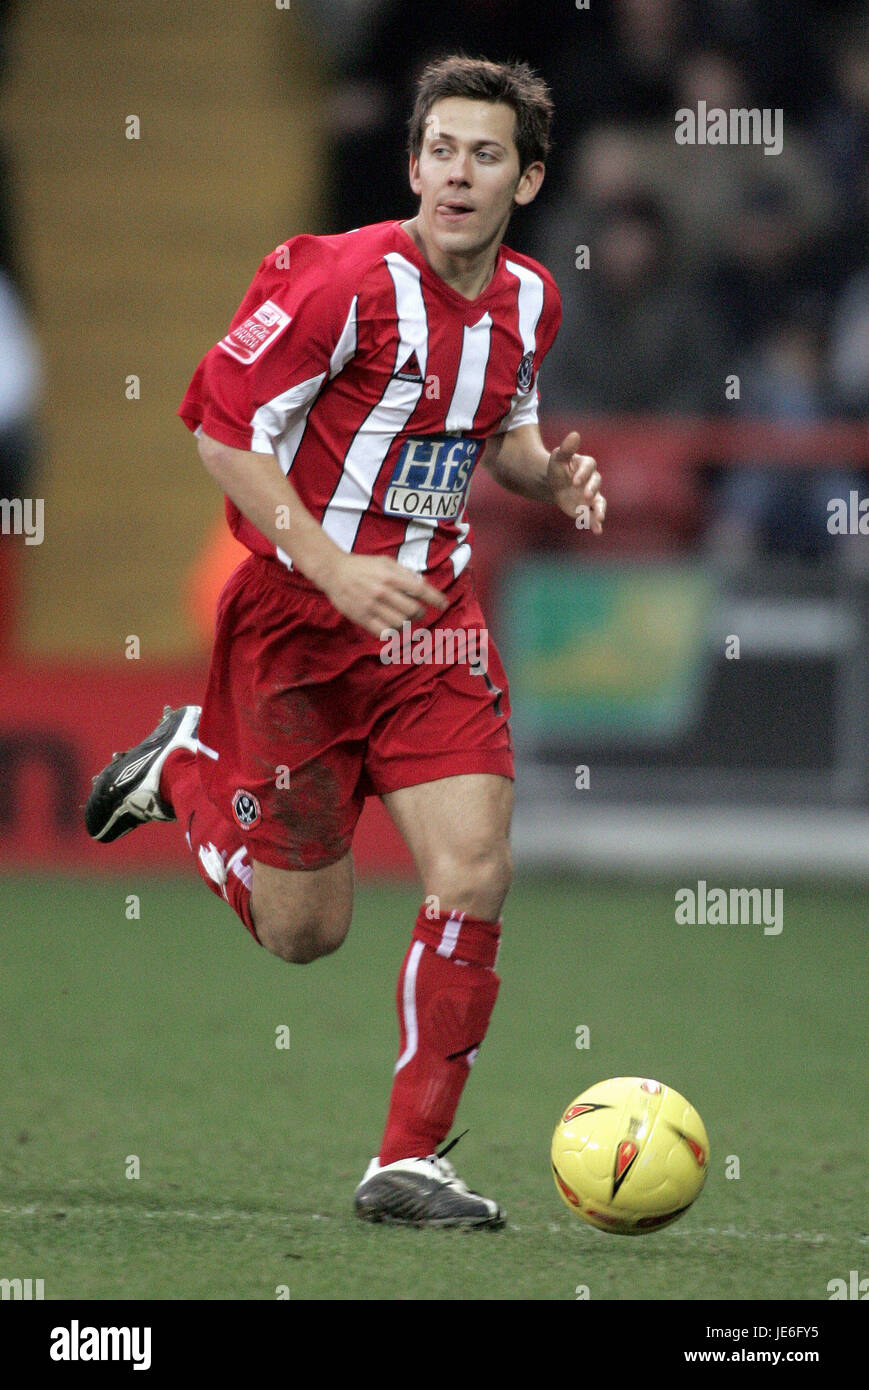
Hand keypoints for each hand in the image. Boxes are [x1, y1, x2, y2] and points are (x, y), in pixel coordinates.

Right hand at [320, 552, 447, 637]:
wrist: (333, 571)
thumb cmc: (362, 566)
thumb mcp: (385, 562)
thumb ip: (404, 573)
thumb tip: (422, 585)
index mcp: (391, 576)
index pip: (421, 590)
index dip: (436, 599)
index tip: (444, 604)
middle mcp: (383, 592)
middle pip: (413, 610)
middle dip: (420, 613)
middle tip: (418, 612)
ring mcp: (372, 606)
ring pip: (400, 624)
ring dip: (406, 623)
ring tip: (404, 619)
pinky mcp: (362, 618)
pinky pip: (383, 632)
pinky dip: (392, 632)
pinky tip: (392, 627)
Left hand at [547, 430, 605, 534]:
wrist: (554, 484)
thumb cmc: (557, 468)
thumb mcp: (558, 457)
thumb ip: (567, 448)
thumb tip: (574, 434)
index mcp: (587, 465)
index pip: (589, 467)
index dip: (583, 474)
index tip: (574, 482)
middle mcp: (593, 480)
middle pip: (596, 483)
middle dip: (592, 490)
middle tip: (585, 496)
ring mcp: (593, 495)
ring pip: (600, 502)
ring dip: (601, 510)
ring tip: (600, 519)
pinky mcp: (589, 508)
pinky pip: (595, 515)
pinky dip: (597, 523)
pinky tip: (598, 531)